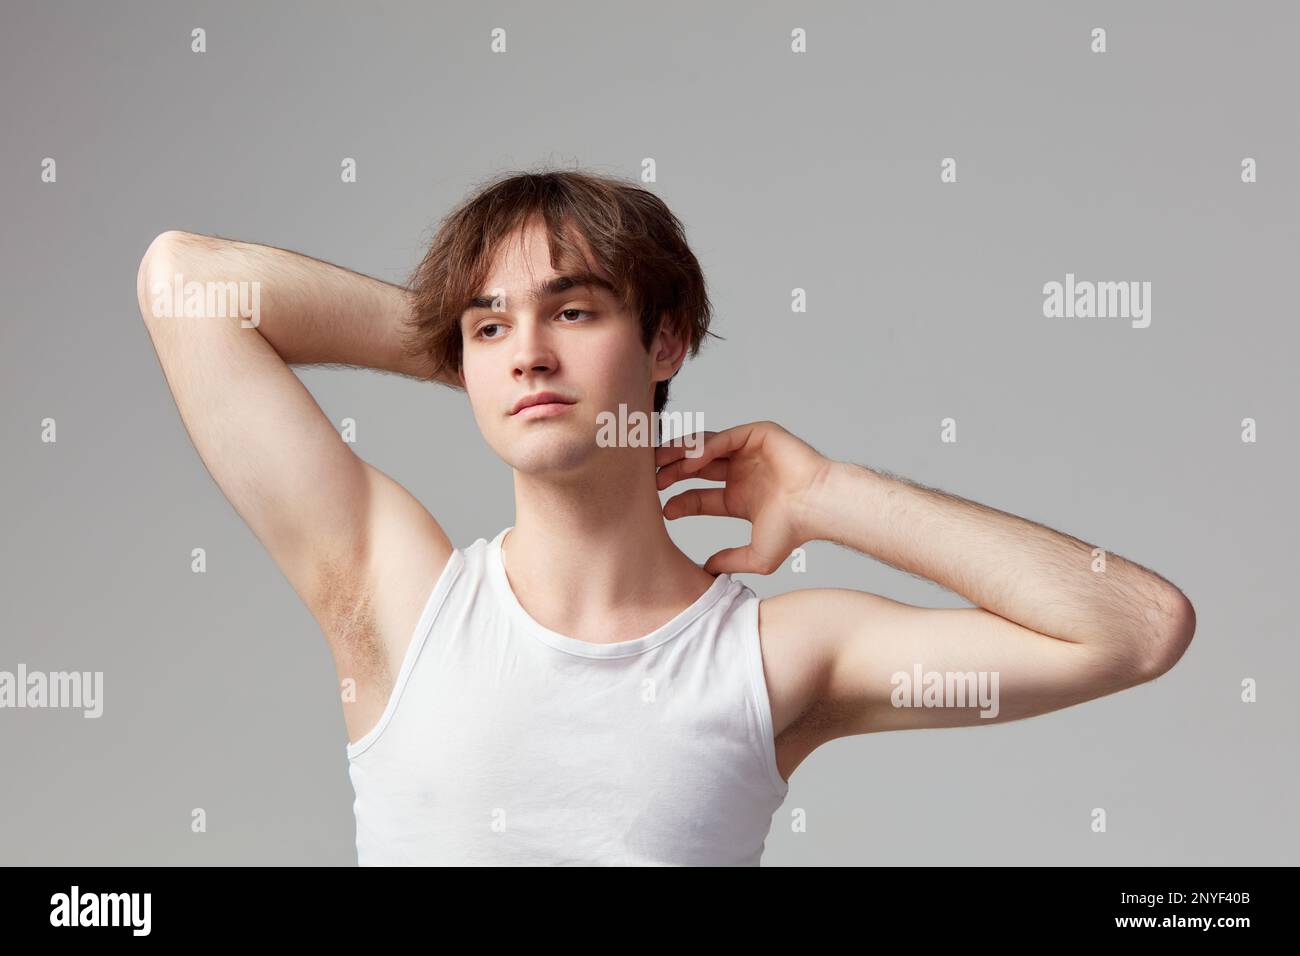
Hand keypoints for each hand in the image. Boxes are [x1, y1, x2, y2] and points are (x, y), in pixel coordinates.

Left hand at [655, 420, 831, 574]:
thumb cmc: (796, 530)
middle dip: (673, 473)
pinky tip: (690, 461)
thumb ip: (729, 561)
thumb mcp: (756, 555)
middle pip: (697, 469)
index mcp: (740, 498)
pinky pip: (724, 438)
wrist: (817, 507)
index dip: (680, 501)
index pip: (700, 497)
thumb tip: (706, 572)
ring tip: (661, 464)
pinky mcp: (757, 436)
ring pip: (705, 448)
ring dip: (682, 454)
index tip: (664, 509)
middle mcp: (742, 473)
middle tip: (652, 481)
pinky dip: (705, 447)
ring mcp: (749, 453)